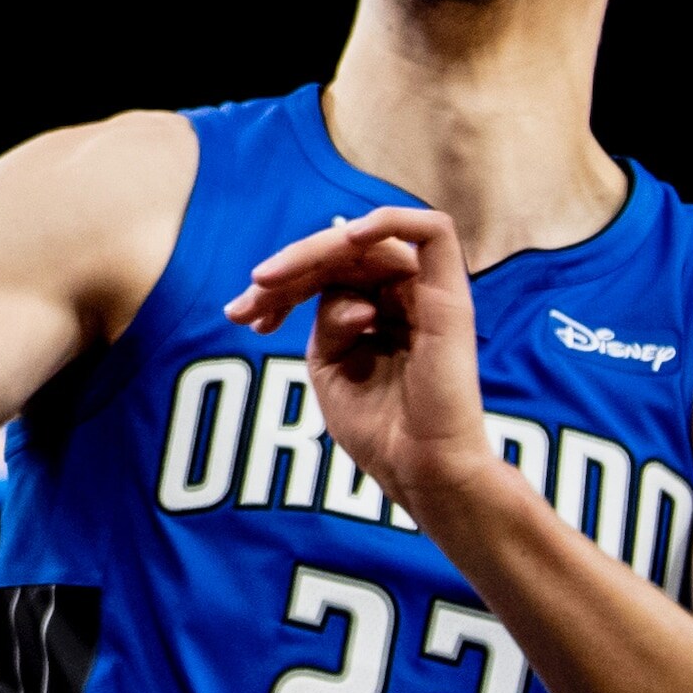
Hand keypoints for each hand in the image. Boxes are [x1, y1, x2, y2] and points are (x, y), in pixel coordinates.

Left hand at [230, 204, 492, 508]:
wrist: (419, 470)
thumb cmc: (378, 429)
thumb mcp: (330, 364)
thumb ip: (327, 316)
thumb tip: (332, 278)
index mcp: (377, 313)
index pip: (325, 274)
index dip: (280, 287)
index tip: (242, 318)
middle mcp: (403, 298)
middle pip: (343, 253)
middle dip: (287, 268)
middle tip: (249, 298)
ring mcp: (427, 294)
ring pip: (371, 240)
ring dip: (311, 252)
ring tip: (270, 282)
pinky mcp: (450, 296)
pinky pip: (433, 231)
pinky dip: (388, 222)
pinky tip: (347, 238)